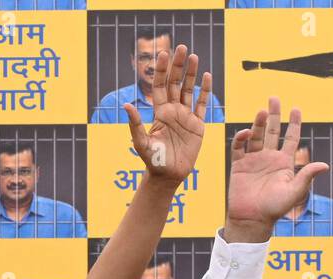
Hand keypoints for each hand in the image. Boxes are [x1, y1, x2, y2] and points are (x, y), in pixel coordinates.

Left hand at [125, 45, 210, 187]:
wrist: (169, 175)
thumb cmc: (153, 161)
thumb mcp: (142, 143)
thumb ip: (135, 124)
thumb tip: (126, 105)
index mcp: (159, 113)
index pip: (160, 86)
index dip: (162, 70)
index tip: (165, 54)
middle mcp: (172, 111)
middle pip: (175, 83)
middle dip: (178, 66)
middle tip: (182, 48)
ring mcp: (185, 117)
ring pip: (189, 90)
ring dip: (191, 74)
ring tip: (194, 56)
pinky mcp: (197, 126)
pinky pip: (201, 105)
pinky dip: (204, 91)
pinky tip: (206, 77)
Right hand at [225, 98, 328, 242]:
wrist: (252, 219)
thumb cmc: (275, 209)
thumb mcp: (294, 192)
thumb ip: (307, 176)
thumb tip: (325, 165)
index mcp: (284, 163)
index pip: (291, 138)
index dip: (294, 123)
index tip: (296, 108)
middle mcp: (269, 158)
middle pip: (273, 131)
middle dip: (275, 115)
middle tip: (274, 98)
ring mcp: (254, 160)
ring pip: (257, 135)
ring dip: (259, 123)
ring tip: (263, 111)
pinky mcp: (239, 165)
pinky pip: (239, 147)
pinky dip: (242, 138)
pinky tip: (247, 132)